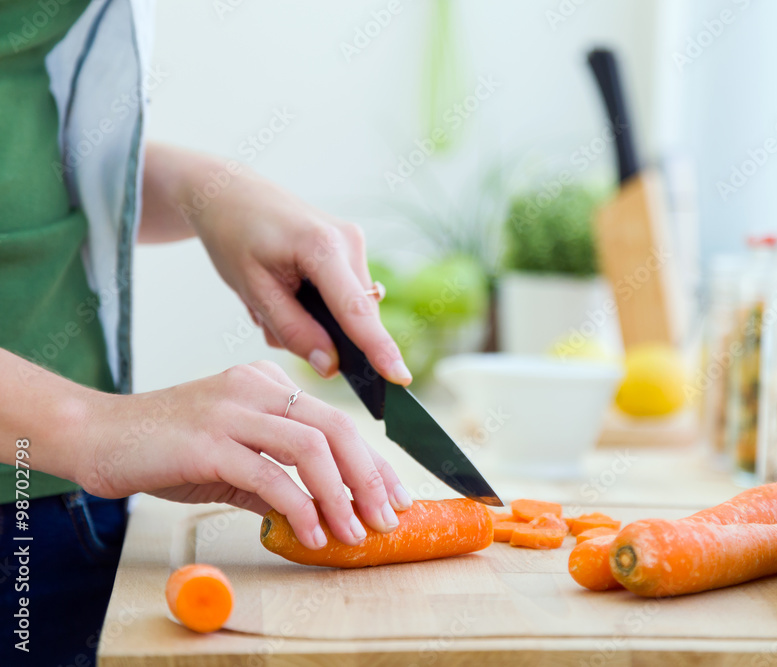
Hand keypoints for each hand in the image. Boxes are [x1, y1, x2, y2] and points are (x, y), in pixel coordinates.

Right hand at [77, 361, 412, 548]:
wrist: (93, 436)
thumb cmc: (161, 447)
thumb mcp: (229, 458)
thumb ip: (272, 477)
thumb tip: (318, 511)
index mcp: (266, 385)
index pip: (336, 420)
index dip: (373, 460)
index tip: (394, 494)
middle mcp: (255, 388)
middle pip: (336, 427)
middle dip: (370, 476)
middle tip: (386, 517)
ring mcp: (232, 410)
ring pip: (311, 448)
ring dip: (341, 496)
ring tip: (352, 532)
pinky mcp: (208, 441)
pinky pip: (269, 474)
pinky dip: (298, 507)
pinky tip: (310, 533)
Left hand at [154, 145, 410, 383]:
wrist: (230, 194)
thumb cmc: (234, 237)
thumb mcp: (252, 289)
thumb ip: (292, 330)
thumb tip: (330, 366)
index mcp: (323, 247)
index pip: (356, 311)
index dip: (379, 350)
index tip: (401, 380)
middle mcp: (350, 241)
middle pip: (353, 316)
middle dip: (317, 332)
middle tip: (265, 317)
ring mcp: (354, 243)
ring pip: (347, 309)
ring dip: (312, 318)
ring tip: (271, 297)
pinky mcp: (351, 248)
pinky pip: (342, 295)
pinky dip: (315, 304)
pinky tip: (286, 289)